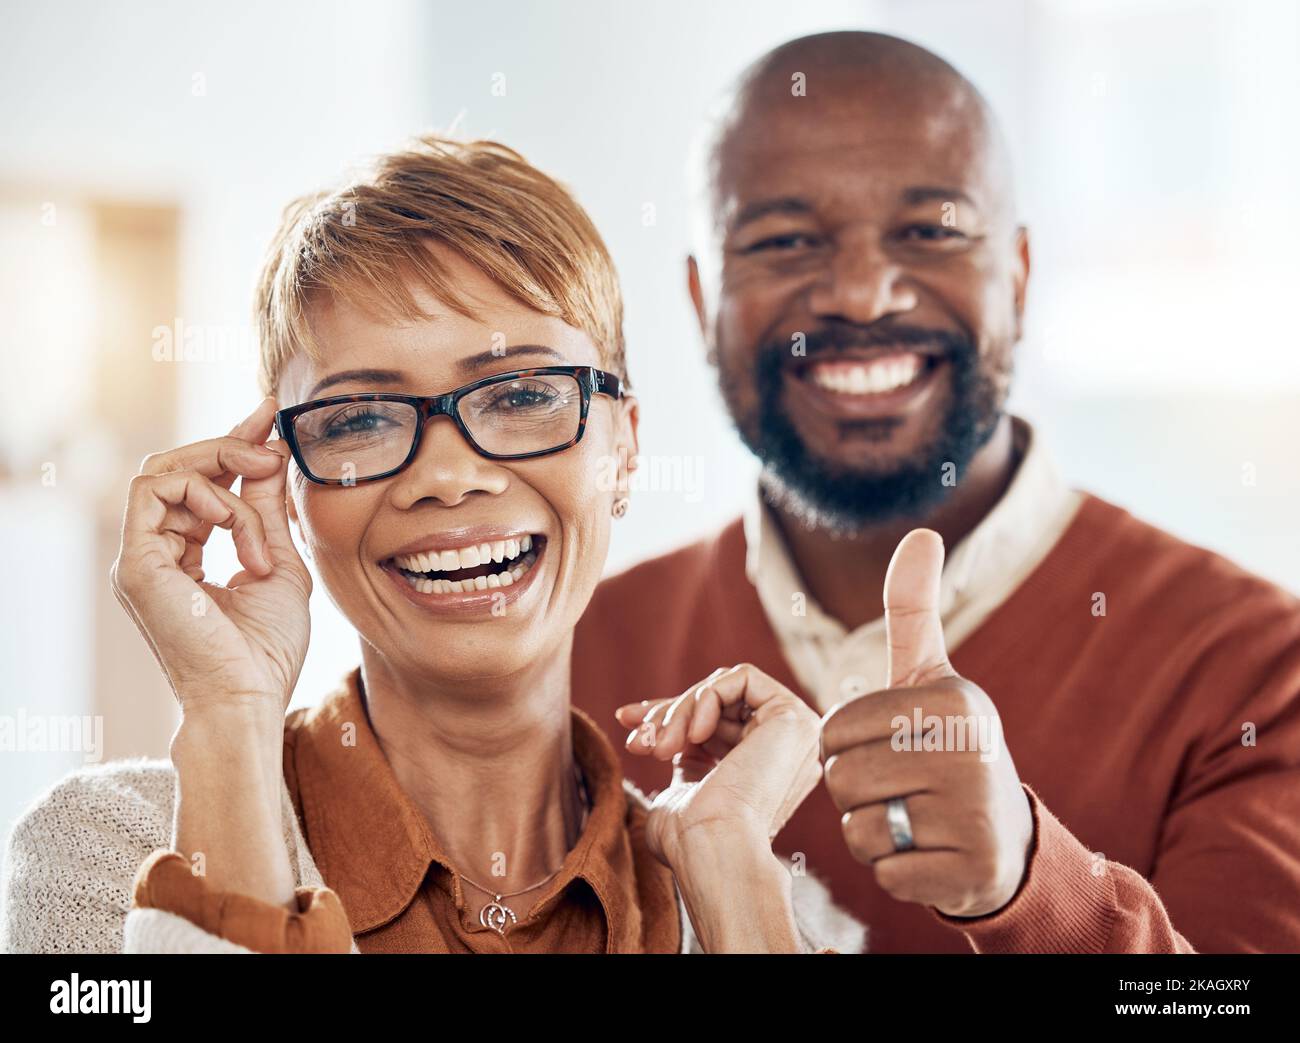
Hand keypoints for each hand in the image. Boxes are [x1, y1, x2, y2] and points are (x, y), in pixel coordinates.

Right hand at [109, 397, 312, 718]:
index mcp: (182, 557)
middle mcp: (153, 553)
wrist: (250, 696)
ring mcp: (138, 558)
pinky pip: (157, 491)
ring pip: (166, 472)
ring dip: (224, 474)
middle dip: (228, 444)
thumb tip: (269, 456)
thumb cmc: (266, 649)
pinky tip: (241, 529)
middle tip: (273, 440)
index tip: (269, 415)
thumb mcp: (277, 564)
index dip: (234, 443)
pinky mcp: (134, 563)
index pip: (199, 483)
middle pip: (175, 467)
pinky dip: (209, 498)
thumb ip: (266, 511)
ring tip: (263, 498)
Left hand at [616, 663, 821, 868]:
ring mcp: (795, 732)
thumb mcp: (685, 787)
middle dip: (668, 713)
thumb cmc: (690, 837)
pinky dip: (707, 698)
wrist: (712, 848)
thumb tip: (664, 737)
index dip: (669, 715)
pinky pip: (743, 678)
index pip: (715, 722)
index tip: (626, 719)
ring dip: (680, 712)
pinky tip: (694, 735)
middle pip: (719, 704)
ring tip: (659, 747)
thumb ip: (689, 760)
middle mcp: (787, 749)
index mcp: (766, 768)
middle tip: (637, 737)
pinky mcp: (793, 716)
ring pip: (725, 690)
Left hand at [820, 529, 1032, 918]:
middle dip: (854, 791)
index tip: (886, 747)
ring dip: (870, 830)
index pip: (835, 729)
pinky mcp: (968, 873)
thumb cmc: (947, 747)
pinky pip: (882, 873)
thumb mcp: (932, 676)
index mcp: (954, 701)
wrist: (1003, 838)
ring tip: (910, 817)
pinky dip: (893, 869)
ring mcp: (974, 817)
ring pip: (857, 829)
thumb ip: (912, 609)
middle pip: (841, 779)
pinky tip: (926, 854)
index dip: (844, 746)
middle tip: (898, 788)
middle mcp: (970, 754)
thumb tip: (922, 531)